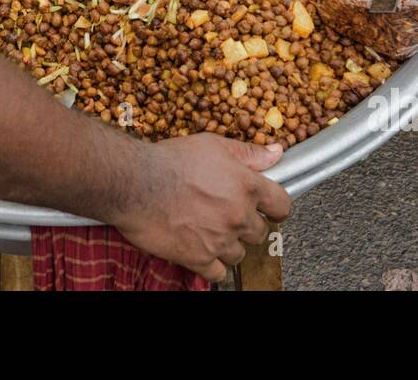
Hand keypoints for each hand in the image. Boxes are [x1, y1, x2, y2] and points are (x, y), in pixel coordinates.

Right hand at [112, 134, 291, 281]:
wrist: (136, 183)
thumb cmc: (170, 161)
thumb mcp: (213, 145)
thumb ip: (247, 153)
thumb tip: (275, 152)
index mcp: (247, 186)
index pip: (281, 205)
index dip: (276, 207)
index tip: (269, 209)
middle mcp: (239, 215)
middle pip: (259, 232)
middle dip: (246, 225)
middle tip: (226, 215)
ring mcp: (221, 240)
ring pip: (239, 254)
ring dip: (228, 245)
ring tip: (209, 230)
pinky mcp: (199, 258)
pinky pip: (218, 273)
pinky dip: (212, 265)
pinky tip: (201, 251)